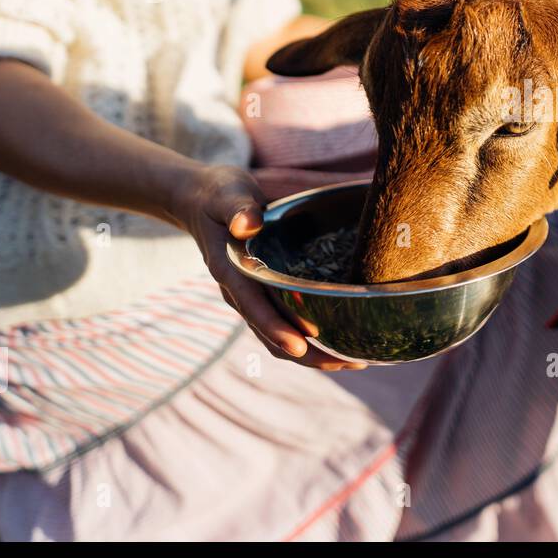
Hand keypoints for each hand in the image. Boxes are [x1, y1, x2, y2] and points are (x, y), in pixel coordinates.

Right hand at [171, 164, 363, 370]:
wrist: (201, 201)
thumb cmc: (218, 195)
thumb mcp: (227, 194)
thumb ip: (238, 208)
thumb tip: (247, 224)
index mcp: (230, 270)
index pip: (253, 306)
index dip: (276, 329)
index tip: (301, 347)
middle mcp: (240, 291)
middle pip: (271, 335)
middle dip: (309, 354)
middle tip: (351, 363)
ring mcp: (251, 296)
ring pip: (280, 337)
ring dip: (315, 354)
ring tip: (355, 360)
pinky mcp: (263, 294)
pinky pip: (286, 323)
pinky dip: (311, 338)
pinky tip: (342, 339)